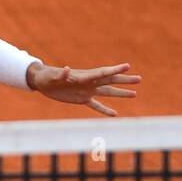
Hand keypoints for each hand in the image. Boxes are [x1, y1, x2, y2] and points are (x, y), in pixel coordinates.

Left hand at [26, 62, 140, 116]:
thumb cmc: (47, 77)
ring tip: (134, 94)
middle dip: (124, 80)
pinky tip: (115, 114)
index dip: (115, 69)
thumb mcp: (54, 76)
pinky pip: (95, 105)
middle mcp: (88, 83)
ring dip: (120, 93)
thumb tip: (66, 69)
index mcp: (84, 76)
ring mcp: (86, 91)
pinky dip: (104, 109)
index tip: (128, 66)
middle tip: (139, 79)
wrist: (42, 82)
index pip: (102, 73)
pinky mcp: (81, 99)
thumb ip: (62, 74)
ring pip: (107, 92)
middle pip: (110, 81)